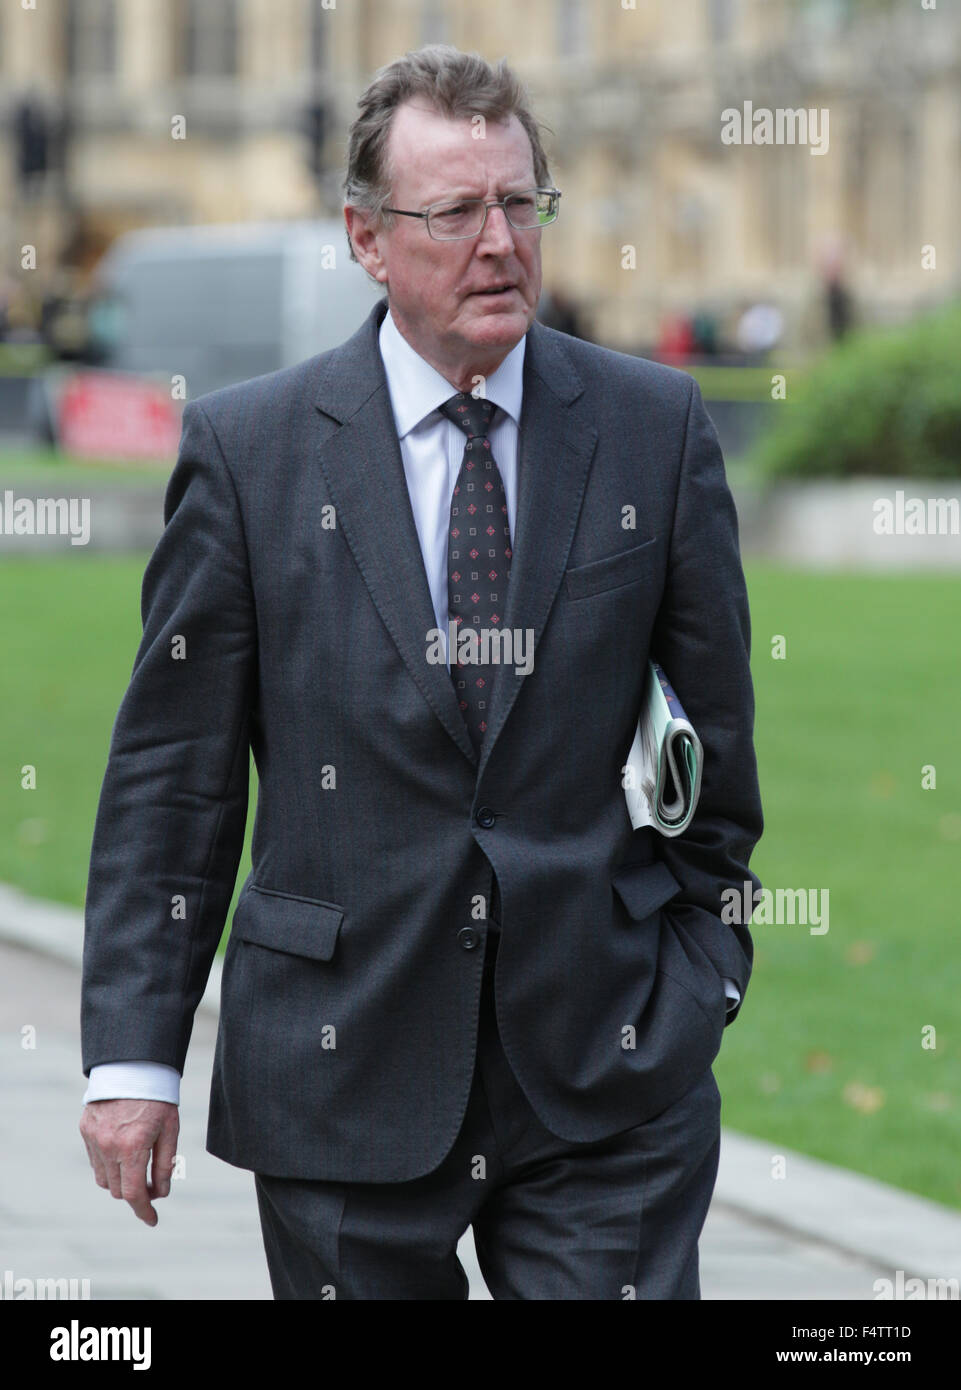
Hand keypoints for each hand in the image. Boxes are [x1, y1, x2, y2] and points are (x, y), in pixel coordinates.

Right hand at [79, 1099, 178, 1225]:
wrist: (133, 1066)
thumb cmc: (157, 1098)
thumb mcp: (170, 1130)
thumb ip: (165, 1164)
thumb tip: (160, 1194)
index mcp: (132, 1147)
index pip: (134, 1194)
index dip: (144, 1211)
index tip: (152, 1220)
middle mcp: (108, 1146)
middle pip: (118, 1190)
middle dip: (135, 1194)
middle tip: (152, 1186)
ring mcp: (93, 1139)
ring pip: (104, 1179)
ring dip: (120, 1181)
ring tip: (137, 1165)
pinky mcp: (85, 1130)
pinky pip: (95, 1160)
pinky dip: (107, 1165)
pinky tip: (122, 1152)